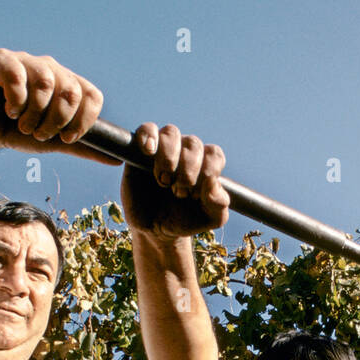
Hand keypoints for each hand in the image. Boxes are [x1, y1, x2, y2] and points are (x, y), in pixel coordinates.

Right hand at [0, 49, 116, 163]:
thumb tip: (117, 158)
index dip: (84, 120)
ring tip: (23, 125)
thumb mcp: (56, 143)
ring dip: (35, 114)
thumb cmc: (20, 132)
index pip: (92, 95)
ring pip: (46, 83)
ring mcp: (27, 61)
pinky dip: (16, 100)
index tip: (68, 138)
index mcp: (69, 85)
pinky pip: (18, 76)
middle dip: (57, 121)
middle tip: (40, 134)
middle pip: (70, 91)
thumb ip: (85, 147)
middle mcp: (52, 69)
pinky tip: (10, 110)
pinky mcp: (3, 60)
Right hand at [121, 123, 229, 241]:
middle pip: (193, 143)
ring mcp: (164, 149)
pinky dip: (148, 136)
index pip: (214, 155)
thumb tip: (213, 182)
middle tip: (178, 192)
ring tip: (163, 180)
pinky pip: (147, 129)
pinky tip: (148, 152)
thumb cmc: (184, 220)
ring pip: (171, 133)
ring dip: (169, 157)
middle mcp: (187, 153)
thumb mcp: (208, 219)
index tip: (195, 194)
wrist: (154, 231)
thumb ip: (219, 204)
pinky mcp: (141, 150)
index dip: (207, 171)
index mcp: (206, 165)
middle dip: (187, 170)